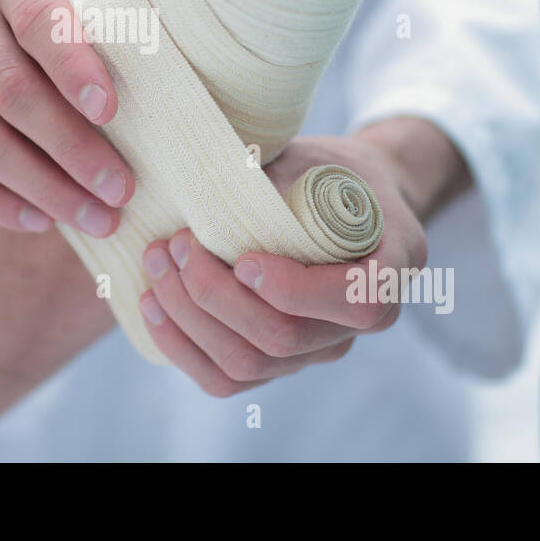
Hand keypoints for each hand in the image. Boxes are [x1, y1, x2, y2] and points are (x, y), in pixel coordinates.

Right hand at [0, 0, 133, 235]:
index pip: (37, 20)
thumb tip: (163, 69)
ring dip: (44, 189)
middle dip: (74, 150)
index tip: (111, 112)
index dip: (75, 66)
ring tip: (94, 216)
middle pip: (14, 94)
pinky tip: (39, 218)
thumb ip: (90, 15)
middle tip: (121, 190)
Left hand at [137, 118, 465, 396]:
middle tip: (175, 243)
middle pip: (284, 340)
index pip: (354, 302)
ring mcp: (315, 350)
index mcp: (387, 270)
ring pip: (247, 365)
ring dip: (189, 318)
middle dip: (215, 295)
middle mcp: (354, 325)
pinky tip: (152, 306)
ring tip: (155, 264)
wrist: (345, 197)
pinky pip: (226, 379)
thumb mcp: (317, 161)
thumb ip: (280, 181)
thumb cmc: (329, 172)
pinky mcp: (276, 362)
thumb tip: (212, 188)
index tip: (242, 257)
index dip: (294, 289)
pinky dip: (181, 347)